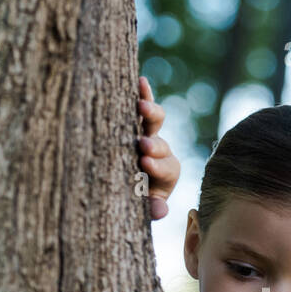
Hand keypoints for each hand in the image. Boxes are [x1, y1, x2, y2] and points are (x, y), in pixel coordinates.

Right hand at [136, 76, 179, 219]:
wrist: (123, 188)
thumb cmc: (131, 200)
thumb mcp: (141, 210)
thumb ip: (151, 210)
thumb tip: (160, 211)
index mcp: (165, 173)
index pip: (166, 168)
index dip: (157, 165)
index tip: (145, 163)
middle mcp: (160, 152)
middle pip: (162, 144)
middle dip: (154, 144)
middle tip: (143, 145)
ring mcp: (148, 135)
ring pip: (154, 122)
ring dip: (150, 112)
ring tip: (140, 105)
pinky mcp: (136, 123)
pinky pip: (142, 107)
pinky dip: (143, 94)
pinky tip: (141, 80)